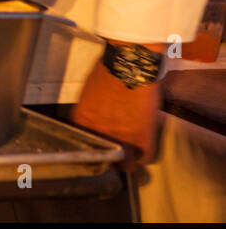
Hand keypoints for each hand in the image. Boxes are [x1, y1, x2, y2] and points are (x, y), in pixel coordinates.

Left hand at [70, 45, 164, 168]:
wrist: (129, 64)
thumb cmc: (110, 69)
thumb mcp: (90, 91)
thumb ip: (90, 108)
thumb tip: (96, 114)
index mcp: (82, 121)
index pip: (85, 146)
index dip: (97, 146)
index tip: (102, 144)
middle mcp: (97, 133)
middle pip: (104, 158)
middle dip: (112, 155)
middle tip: (119, 148)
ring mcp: (120, 138)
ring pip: (124, 164)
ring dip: (129, 159)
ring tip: (133, 151)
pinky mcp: (141, 138)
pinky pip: (145, 158)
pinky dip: (146, 155)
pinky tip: (146, 148)